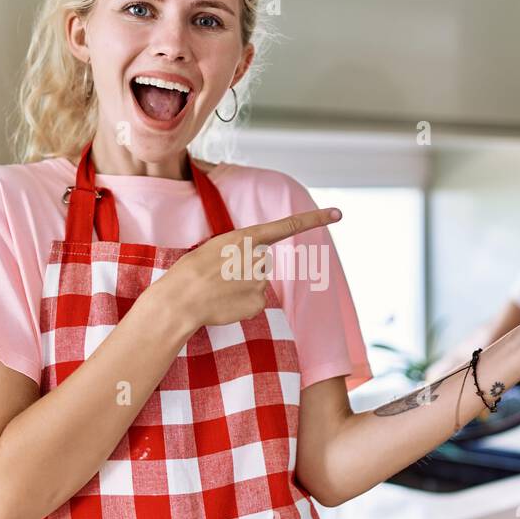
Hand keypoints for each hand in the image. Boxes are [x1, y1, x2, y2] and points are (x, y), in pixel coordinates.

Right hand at [154, 207, 341, 329]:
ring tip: (219, 289)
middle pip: (262, 261)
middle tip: (220, 275)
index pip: (286, 226)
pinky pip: (255, 302)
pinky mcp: (258, 302)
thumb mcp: (214, 247)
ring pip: (258, 282)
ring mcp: (259, 280)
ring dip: (242, 286)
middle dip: (246, 268)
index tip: (338, 214)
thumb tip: (255, 266)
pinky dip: (242, 304)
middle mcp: (257, 257)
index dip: (314, 219)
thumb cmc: (190, 271)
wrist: (181, 299)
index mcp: (245, 237)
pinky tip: (225, 303)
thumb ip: (239, 250)